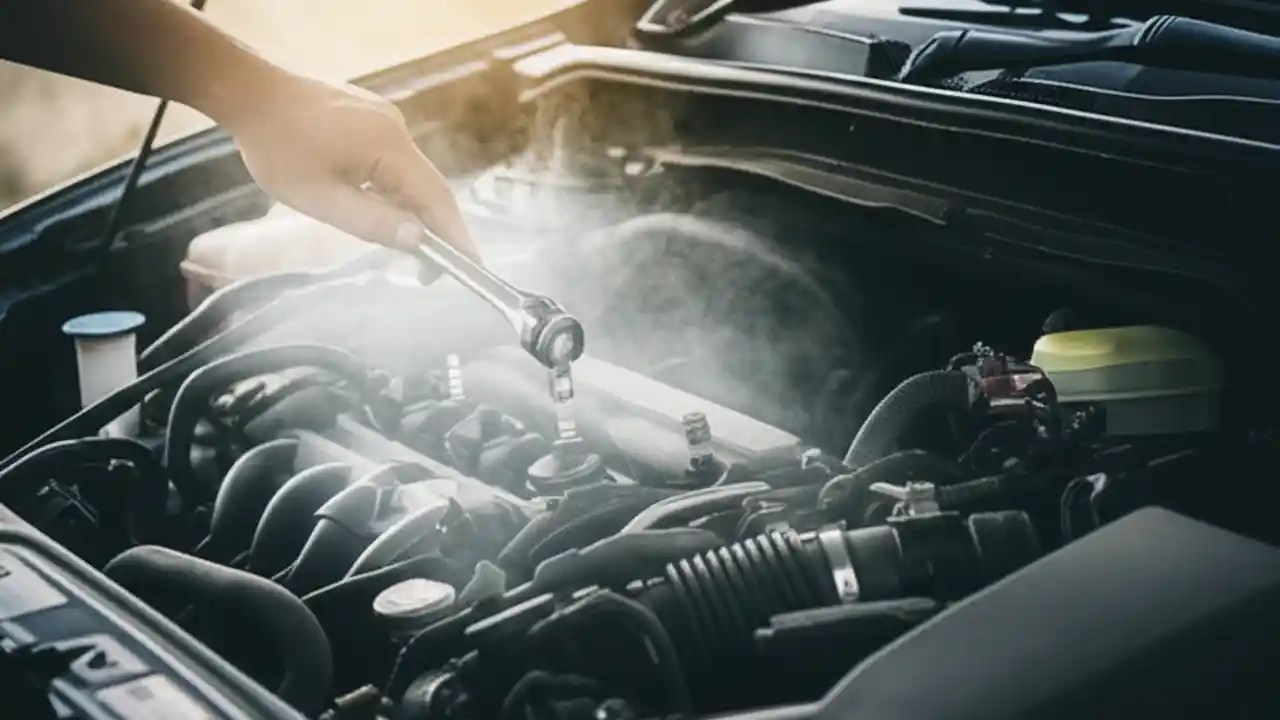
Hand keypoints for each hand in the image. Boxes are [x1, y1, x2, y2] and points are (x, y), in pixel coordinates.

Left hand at [223, 74, 478, 266]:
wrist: (250, 92)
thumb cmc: (277, 147)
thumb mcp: (319, 198)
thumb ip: (371, 221)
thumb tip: (418, 241)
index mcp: (388, 147)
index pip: (437, 197)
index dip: (457, 235)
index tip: (472, 268)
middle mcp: (396, 129)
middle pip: (429, 187)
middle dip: (435, 230)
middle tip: (429, 272)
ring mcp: (385, 120)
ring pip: (411, 175)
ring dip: (412, 210)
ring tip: (404, 246)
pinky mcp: (371, 119)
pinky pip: (395, 161)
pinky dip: (396, 190)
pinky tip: (380, 208)